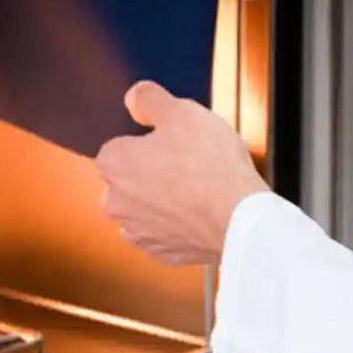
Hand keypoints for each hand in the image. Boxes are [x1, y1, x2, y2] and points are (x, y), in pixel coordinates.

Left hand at [96, 81, 270, 265]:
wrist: (239, 218)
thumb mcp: (180, 111)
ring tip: (198, 189)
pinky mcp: (162, 253)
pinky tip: (201, 212)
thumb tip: (134, 98)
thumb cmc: (210, 165)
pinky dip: (180, 224)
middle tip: (189, 163)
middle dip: (153, 171)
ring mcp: (139, 232)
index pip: (120, 145)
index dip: (148, 140)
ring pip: (147, 208)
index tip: (172, 141)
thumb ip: (148, 100)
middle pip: (130, 179)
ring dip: (164, 200)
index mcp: (113, 164)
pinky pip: (166, 233)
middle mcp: (116, 203)